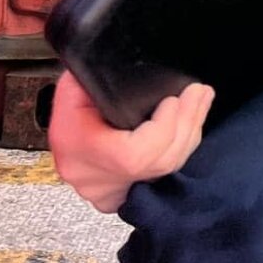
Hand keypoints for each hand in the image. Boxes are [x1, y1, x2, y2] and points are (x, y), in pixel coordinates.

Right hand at [48, 70, 214, 213]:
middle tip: (198, 92)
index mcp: (81, 151)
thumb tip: (134, 68)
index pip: (133, 155)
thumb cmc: (65, 113)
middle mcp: (97, 179)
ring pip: (167, 168)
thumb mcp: (72, 89)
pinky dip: (181, 146)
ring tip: (200, 101)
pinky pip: (163, 173)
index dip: (162, 129)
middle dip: (186, 122)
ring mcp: (113, 193)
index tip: (172, 100)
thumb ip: (99, 80)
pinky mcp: (126, 195)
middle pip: (158, 161)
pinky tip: (192, 124)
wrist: (61, 141)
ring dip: (190, 132)